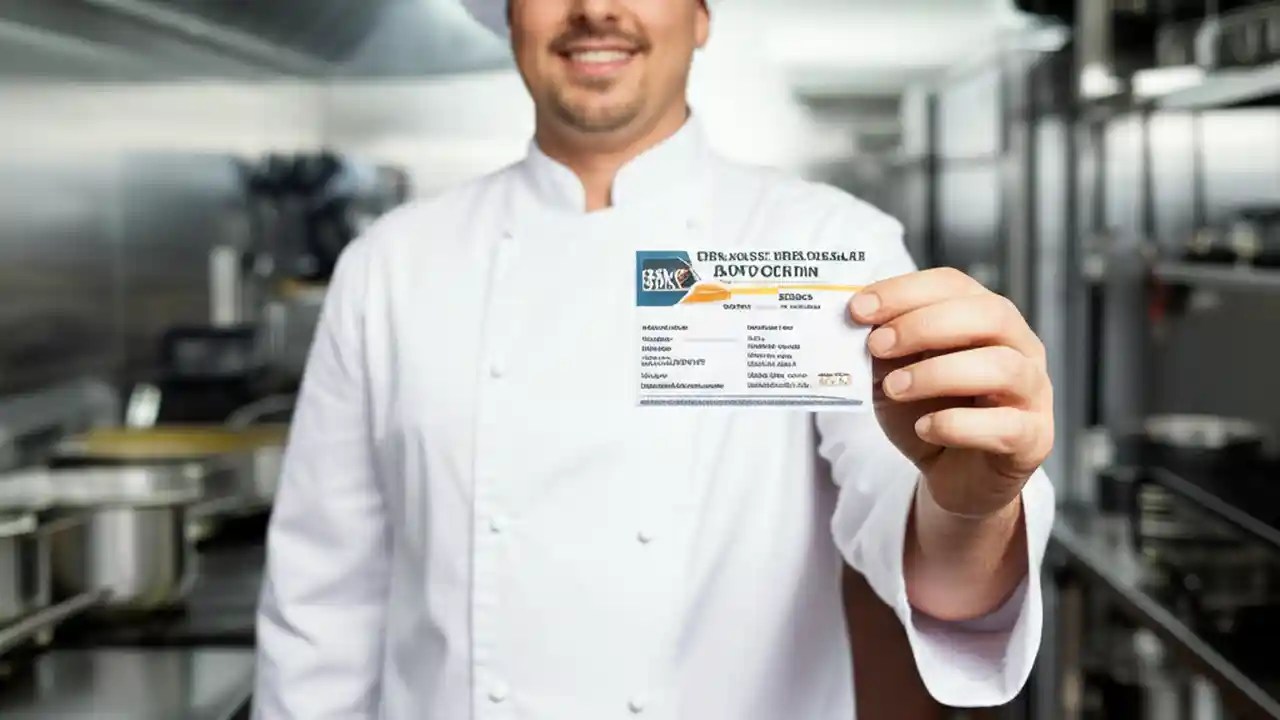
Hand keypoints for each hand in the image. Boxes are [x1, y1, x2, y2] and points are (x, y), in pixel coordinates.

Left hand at [849, 268, 1053, 517]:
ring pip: (1001, 367)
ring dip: (937, 374)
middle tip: (877, 345)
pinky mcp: (1034, 438)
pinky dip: (957, 425)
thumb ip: (883, 348)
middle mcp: (1019, 346)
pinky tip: (924, 428)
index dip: (905, 291)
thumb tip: (856, 326)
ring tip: (894, 389)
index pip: (953, 284)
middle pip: (988, 314)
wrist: (954, 476)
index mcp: (986, 317)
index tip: (859, 309)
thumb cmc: (928, 412)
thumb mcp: (894, 373)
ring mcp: (1033, 391)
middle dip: (924, 325)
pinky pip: (1004, 426)